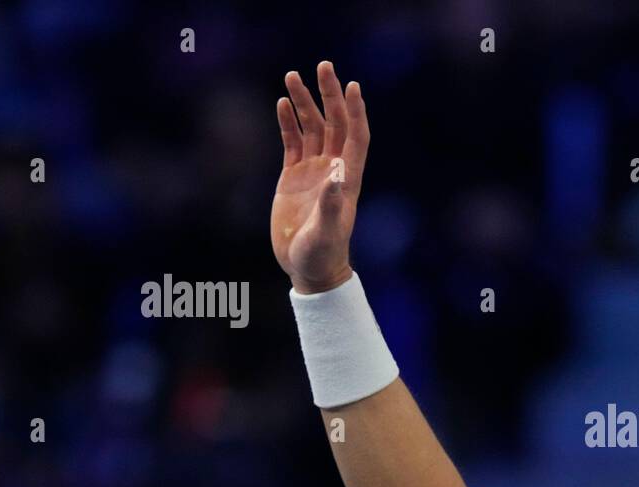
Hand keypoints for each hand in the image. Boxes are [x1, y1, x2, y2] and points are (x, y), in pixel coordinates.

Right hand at [270, 61, 369, 293]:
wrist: (307, 268)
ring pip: (312, 128)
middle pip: (334, 124)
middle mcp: (333, 169)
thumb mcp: (327, 232)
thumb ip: (332, 205)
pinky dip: (288, 123)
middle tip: (323, 65)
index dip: (356, 111)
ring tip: (292, 76)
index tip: (352, 85)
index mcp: (347, 178)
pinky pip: (292, 143)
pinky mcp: (292, 177)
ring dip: (304, 103)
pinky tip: (282, 104)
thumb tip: (336, 176)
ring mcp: (313, 171)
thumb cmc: (322, 254)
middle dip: (329, 95)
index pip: (356, 136)